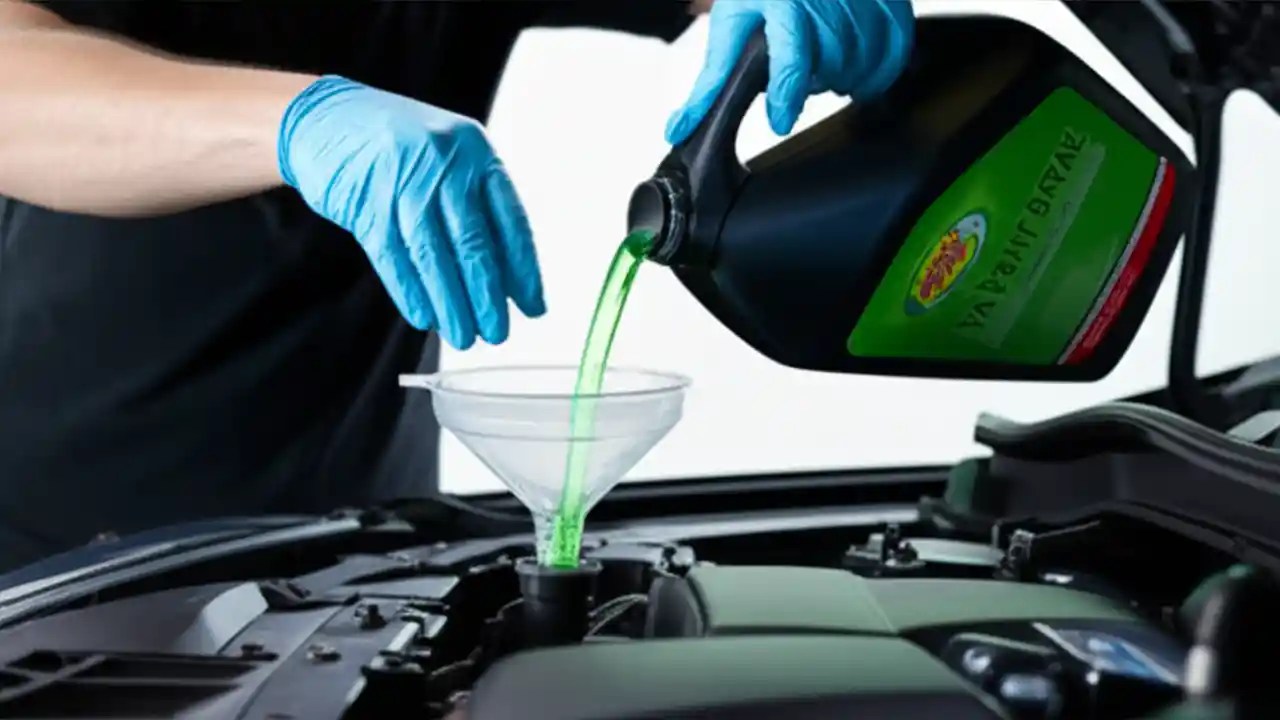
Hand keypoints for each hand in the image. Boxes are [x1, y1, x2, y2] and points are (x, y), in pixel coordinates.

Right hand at [277, 76, 543, 349]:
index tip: (532, 306)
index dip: (523, 270)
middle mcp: (443, 163)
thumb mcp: (449, 159)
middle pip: (473, 243)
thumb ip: (478, 208)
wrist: (324, 117)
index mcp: (476, 151)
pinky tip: (424, 316)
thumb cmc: (399, 145)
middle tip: (497, 332)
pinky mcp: (364, 203)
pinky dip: (410, 291)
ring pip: (433, 256)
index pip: (511, 220)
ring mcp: (401, 181)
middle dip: (487, 296)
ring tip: (463, 336)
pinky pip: (393, 257)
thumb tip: (507, 278)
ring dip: (451, 304)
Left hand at [666, 0, 914, 143]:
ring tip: (822, 62)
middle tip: (798, 71)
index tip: (780, 119)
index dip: (786, 96)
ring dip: (841, 77)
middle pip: (828, 69)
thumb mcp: (731, 26)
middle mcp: (826, 0)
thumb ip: (710, 83)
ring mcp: (863, 2)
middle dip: (811, 81)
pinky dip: (876, 71)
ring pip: (860, 66)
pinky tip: (856, 66)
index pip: (791, 59)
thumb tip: (680, 128)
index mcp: (785, 3)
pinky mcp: (891, 7)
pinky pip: (893, 56)